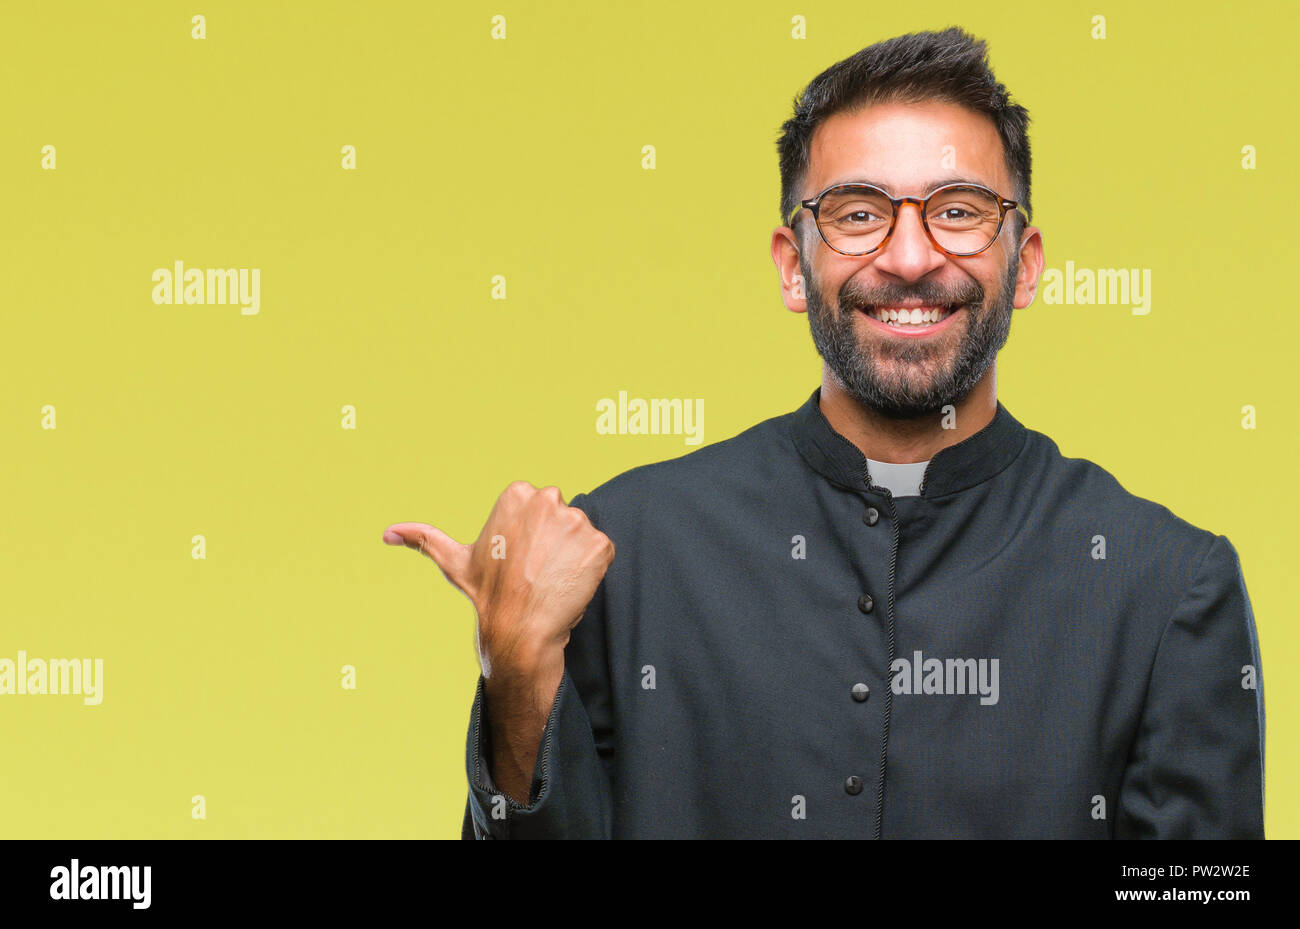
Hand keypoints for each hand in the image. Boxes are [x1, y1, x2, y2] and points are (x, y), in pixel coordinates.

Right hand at [382, 481, 614, 681]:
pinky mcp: (599, 545)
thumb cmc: (488, 595)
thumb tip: (388, 533)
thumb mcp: (456, 562)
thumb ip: (425, 539)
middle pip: (563, 516)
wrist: (519, 630)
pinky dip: (592, 569)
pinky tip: (571, 584)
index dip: (533, 535)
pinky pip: (602, 552)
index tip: (521, 557)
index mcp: (517, 493)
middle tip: (537, 571)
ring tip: (553, 579)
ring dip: (574, 556)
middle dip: (555, 541)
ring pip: (582, 535)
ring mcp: (576, 522)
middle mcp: (548, 499)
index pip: (540, 506)